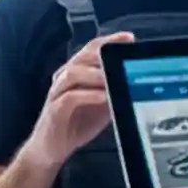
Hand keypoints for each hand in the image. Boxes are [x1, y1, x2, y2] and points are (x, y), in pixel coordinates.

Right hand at [22, 32, 134, 168]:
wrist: (51, 148)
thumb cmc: (76, 123)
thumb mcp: (102, 105)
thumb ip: (115, 90)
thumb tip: (136, 80)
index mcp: (77, 72)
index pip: (92, 49)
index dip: (110, 41)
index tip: (129, 39)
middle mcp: (65, 77)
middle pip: (83, 56)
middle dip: (103, 53)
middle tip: (121, 56)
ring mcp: (58, 92)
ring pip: (74, 73)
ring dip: (96, 74)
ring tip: (113, 75)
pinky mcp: (54, 109)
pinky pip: (70, 97)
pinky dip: (88, 95)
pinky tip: (103, 97)